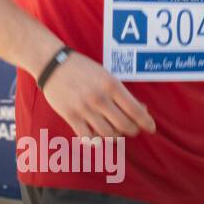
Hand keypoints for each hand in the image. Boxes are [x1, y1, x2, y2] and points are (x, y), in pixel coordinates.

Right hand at [41, 51, 155, 138]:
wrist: (52, 63)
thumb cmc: (82, 68)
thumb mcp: (106, 75)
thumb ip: (121, 93)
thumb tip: (140, 110)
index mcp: (111, 85)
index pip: (136, 111)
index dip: (147, 123)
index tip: (151, 128)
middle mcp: (100, 98)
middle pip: (125, 126)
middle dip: (132, 130)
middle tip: (132, 129)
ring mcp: (84, 109)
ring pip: (108, 135)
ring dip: (115, 136)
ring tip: (114, 131)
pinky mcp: (71, 116)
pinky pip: (88, 137)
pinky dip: (96, 140)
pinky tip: (97, 135)